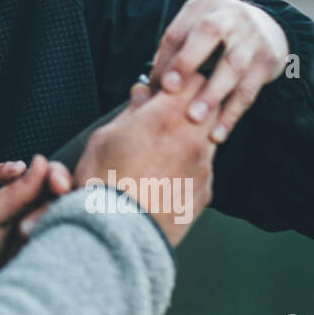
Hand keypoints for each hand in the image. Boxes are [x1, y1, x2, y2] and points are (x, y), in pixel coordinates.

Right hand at [75, 71, 218, 247]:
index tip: (168, 87)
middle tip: (170, 112)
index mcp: (166, 117)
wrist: (118, 235)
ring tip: (165, 148)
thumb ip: (130, 112)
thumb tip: (141, 96)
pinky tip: (167, 176)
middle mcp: (192, 139)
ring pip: (209, 137)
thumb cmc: (104, 186)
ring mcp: (203, 167)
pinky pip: (204, 168)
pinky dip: (191, 166)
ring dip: (193, 135)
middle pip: (211, 105)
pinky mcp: (205, 192)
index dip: (181, 79)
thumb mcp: (103, 138)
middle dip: (194, 105)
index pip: (194, 79)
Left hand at [149, 0, 288, 144]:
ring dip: (212, 94)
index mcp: (204, 4)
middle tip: (169, 90)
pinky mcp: (267, 62)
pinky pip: (248, 92)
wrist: (268, 27)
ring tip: (194, 118)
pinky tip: (217, 134)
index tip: (155, 85)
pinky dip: (231, 114)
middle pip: (209, 33)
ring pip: (233, 66)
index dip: (165, 59)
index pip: (179, 30)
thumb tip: (148, 88)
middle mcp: (231, 16)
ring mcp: (253, 38)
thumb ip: (174, 52)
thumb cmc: (216, 34)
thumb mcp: (195, 29)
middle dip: (187, 62)